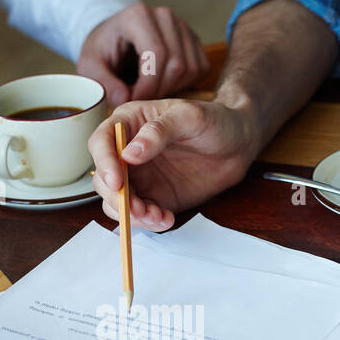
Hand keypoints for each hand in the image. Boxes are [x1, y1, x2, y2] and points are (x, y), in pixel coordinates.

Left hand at [77, 3, 209, 106]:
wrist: (115, 38)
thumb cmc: (102, 51)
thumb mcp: (90, 66)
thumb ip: (103, 83)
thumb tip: (124, 99)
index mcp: (138, 16)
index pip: (156, 53)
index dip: (148, 85)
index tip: (134, 101)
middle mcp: (164, 17)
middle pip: (176, 63)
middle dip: (159, 91)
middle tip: (141, 102)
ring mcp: (182, 26)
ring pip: (190, 68)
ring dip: (172, 90)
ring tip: (150, 93)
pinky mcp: (193, 40)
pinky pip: (200, 69)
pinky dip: (186, 85)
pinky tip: (164, 86)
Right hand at [87, 97, 259, 231]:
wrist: (237, 145)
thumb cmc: (214, 121)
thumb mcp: (189, 117)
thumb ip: (159, 131)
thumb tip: (129, 154)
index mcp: (130, 123)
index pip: (101, 142)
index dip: (104, 162)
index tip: (116, 180)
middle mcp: (127, 151)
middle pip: (103, 178)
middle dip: (117, 197)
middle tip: (139, 208)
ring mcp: (138, 177)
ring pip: (116, 202)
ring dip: (131, 215)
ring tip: (157, 216)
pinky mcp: (152, 197)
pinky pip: (138, 215)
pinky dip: (148, 222)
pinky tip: (166, 218)